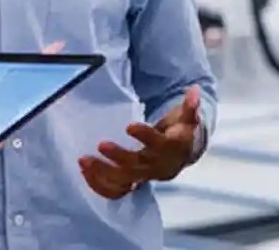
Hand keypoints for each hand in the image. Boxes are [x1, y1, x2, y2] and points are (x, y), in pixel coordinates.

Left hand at [79, 85, 202, 199]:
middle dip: (118, 156)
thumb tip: (195, 89)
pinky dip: (99, 184)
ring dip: (102, 172)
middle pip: (136, 165)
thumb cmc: (178, 132)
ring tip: (83, 160)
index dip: (144, 135)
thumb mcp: (186, 118)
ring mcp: (144, 176)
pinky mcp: (134, 181)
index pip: (158, 143)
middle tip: (100, 144)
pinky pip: (116, 190)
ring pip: (123, 179)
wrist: (181, 156)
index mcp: (169, 148)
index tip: (129, 126)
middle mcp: (156, 165)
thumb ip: (190, 106)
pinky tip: (85, 172)